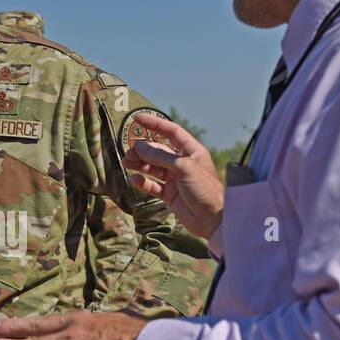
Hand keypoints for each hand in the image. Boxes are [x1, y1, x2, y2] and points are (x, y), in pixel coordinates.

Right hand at [122, 113, 224, 239]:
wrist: (213, 220)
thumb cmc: (204, 190)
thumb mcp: (183, 168)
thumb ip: (160, 156)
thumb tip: (139, 147)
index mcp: (191, 151)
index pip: (171, 131)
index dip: (154, 124)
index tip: (137, 118)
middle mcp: (182, 163)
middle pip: (158, 151)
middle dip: (143, 150)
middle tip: (128, 152)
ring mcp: (175, 179)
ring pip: (153, 167)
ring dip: (140, 164)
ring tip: (126, 163)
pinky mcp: (170, 195)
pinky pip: (153, 185)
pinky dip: (143, 182)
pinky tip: (135, 179)